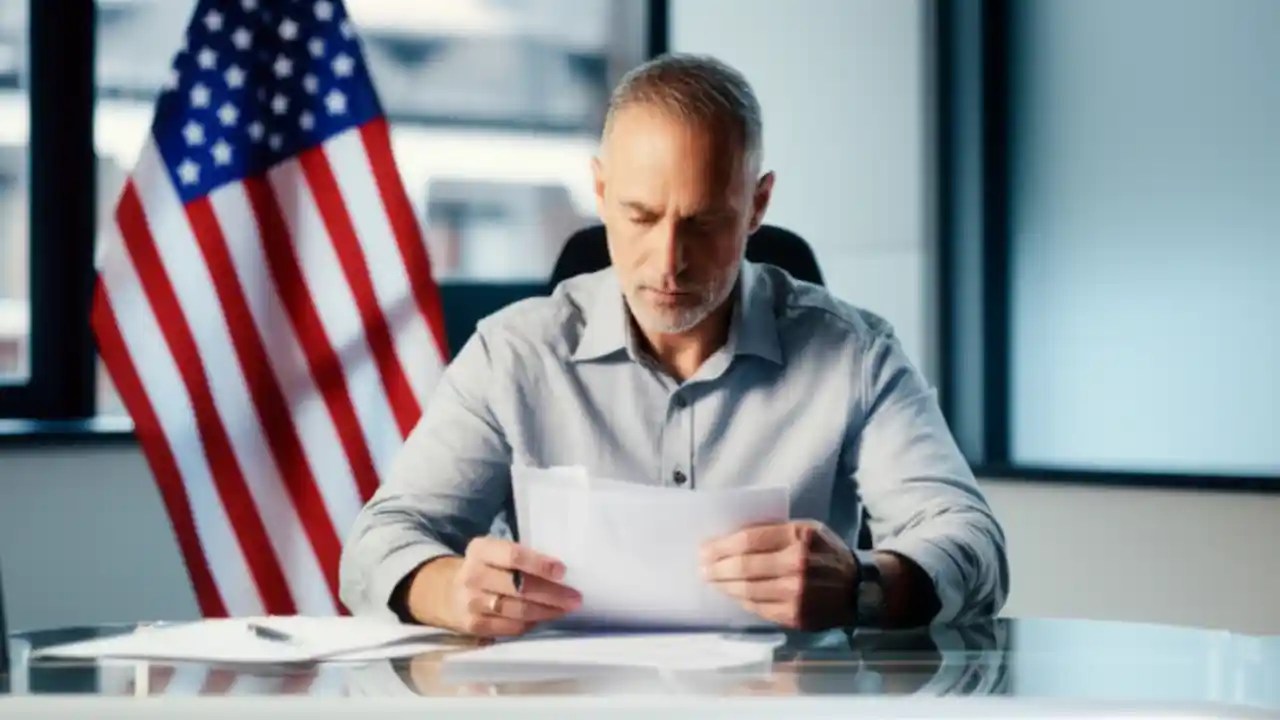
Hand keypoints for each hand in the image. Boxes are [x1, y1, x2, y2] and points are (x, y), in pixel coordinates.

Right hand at [407, 537, 581, 636]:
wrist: (447, 592)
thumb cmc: (485, 568)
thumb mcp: (494, 552)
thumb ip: (520, 557)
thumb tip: (561, 572)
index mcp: (480, 550)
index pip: (513, 556)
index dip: (539, 564)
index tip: (562, 571)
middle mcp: (472, 575)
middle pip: (519, 587)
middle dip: (551, 594)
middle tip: (575, 598)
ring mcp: (471, 603)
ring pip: (517, 610)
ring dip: (546, 612)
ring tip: (565, 609)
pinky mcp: (473, 625)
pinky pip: (510, 627)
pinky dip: (531, 624)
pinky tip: (544, 618)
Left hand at [700, 520, 858, 629]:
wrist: (857, 588)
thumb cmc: (826, 553)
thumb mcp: (807, 529)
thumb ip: (774, 531)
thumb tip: (730, 537)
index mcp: (799, 537)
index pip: (749, 540)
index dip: (721, 546)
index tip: (704, 548)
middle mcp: (797, 566)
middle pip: (743, 566)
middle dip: (716, 567)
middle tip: (702, 567)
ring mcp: (796, 594)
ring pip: (747, 590)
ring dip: (724, 585)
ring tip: (712, 580)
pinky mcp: (794, 616)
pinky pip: (758, 607)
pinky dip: (741, 600)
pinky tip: (732, 593)